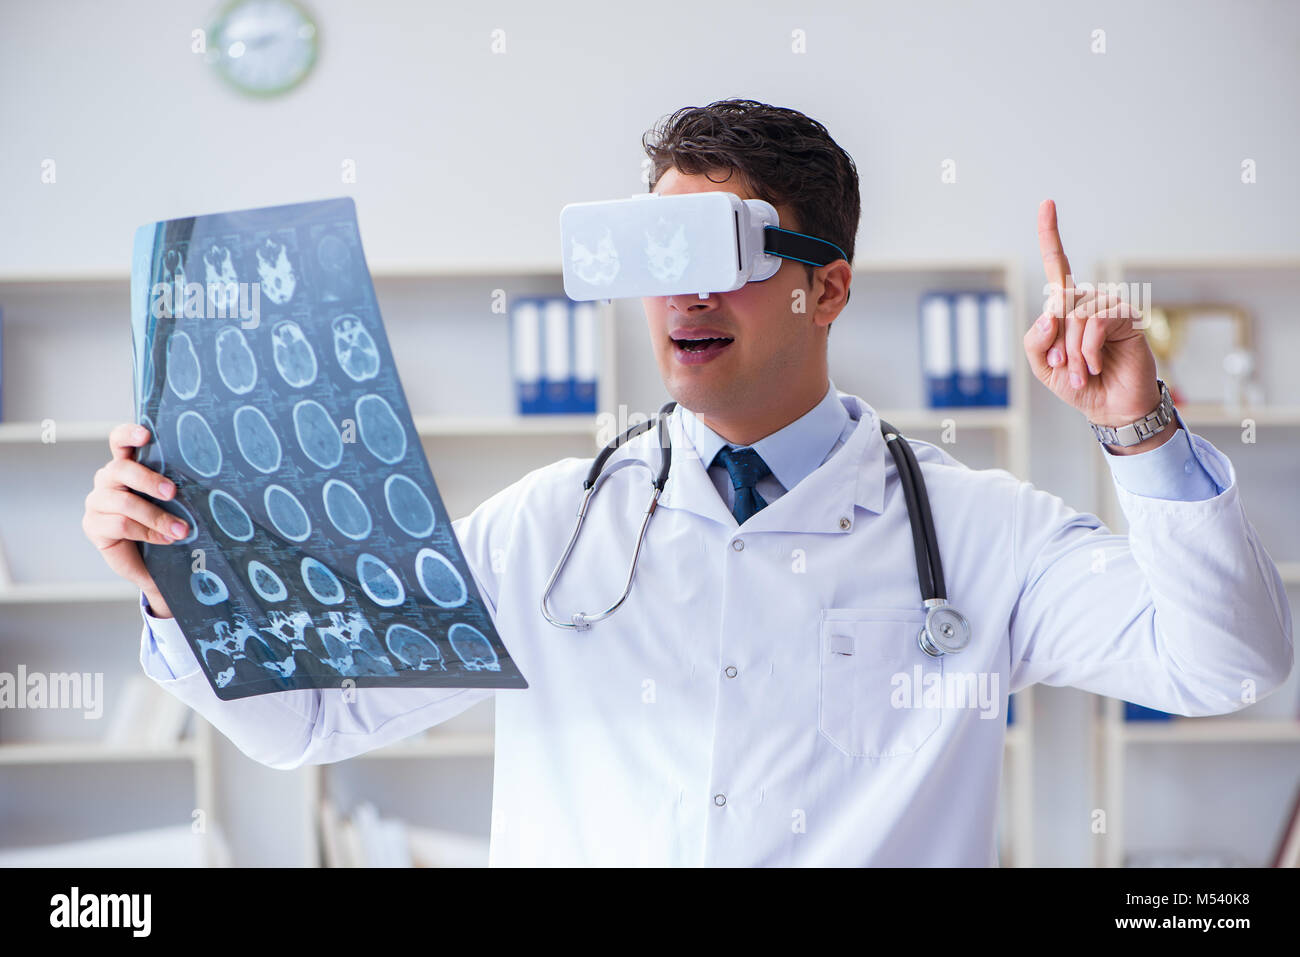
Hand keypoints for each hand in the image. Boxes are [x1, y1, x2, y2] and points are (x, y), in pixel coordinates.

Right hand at [82, 424, 184, 618]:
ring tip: (180, 530)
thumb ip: (174, 487)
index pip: (120, 441)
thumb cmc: (161, 522)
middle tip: (172, 492)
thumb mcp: (171, 503)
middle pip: (122, 469)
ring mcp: (97, 501)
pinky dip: (147, 532)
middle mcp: (108, 479)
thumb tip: (207, 479)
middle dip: (149, 480)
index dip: (129, 434)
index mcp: (126, 466)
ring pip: (124, 502)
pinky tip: (163, 539)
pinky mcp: (93, 524)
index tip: (145, 434)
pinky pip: (121, 524)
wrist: (145, 560)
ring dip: (156, 517)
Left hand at [1024, 200, 1165, 447]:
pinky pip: (1094, 324)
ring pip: (1075, 316)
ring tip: (1083, 371)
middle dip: (1056, 344)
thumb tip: (1049, 312)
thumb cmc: (1076, 384)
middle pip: (1059, 304)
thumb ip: (1036, 339)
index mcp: (1065, 307)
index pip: (1058, 266)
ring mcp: (1109, 306)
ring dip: (1073, 352)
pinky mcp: (1126, 317)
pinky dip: (1088, 350)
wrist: (1108, 407)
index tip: (1047, 203)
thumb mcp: (1042, 365)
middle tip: (1065, 369)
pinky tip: (1095, 365)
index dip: (1050, 234)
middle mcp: (1087, 300)